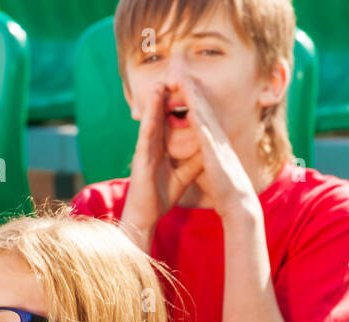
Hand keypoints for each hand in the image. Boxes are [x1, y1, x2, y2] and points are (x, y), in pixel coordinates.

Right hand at [119, 82, 203, 250]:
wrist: (146, 216)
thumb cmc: (160, 197)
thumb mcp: (184, 175)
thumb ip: (194, 161)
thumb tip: (209, 149)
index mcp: (161, 149)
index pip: (169, 123)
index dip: (177, 107)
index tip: (186, 90)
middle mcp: (151, 146)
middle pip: (159, 117)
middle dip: (164, 98)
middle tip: (172, 78)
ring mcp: (144, 151)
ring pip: (150, 122)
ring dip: (153, 104)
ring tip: (160, 85)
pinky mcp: (140, 159)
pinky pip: (145, 136)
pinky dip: (149, 120)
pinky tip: (152, 109)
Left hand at [179, 73, 258, 217]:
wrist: (239, 203)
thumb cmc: (227, 189)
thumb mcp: (216, 167)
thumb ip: (211, 155)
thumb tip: (205, 150)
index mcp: (216, 142)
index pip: (204, 116)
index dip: (196, 100)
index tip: (186, 85)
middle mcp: (219, 139)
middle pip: (205, 110)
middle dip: (194, 91)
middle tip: (183, 72)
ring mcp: (218, 145)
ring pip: (205, 116)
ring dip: (196, 98)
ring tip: (185, 81)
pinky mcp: (215, 155)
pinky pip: (206, 134)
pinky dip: (199, 120)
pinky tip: (191, 109)